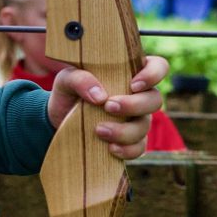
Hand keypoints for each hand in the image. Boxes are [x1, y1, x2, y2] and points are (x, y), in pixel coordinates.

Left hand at [46, 54, 170, 159]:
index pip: (158, 67)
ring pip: (145, 126)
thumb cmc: (69, 92)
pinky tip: (110, 148)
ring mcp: (137, 119)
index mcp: (130, 74)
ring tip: (99, 130)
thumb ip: (80, 79)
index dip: (153, 74)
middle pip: (155, 100)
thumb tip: (100, 96)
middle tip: (109, 106)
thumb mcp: (67, 79)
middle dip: (134, 105)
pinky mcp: (130, 141)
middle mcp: (139, 96)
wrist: (58, 119)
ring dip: (124, 130)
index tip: (133, 85)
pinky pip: (139, 148)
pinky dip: (127, 150)